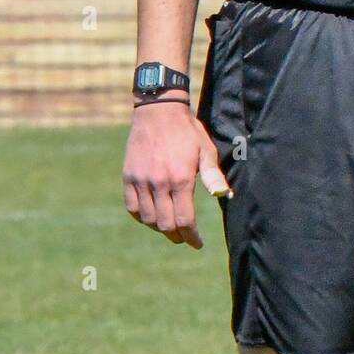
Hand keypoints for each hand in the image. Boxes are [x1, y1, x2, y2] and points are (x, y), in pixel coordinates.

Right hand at [122, 103, 231, 248]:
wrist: (158, 110)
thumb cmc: (187, 130)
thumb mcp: (205, 149)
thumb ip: (213, 175)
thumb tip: (225, 195)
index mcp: (181, 178)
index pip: (184, 220)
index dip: (191, 237)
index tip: (196, 243)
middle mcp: (159, 182)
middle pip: (165, 224)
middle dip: (177, 236)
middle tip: (184, 237)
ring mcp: (141, 180)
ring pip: (147, 219)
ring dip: (160, 227)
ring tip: (170, 226)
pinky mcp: (128, 176)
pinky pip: (132, 207)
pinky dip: (141, 216)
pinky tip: (151, 215)